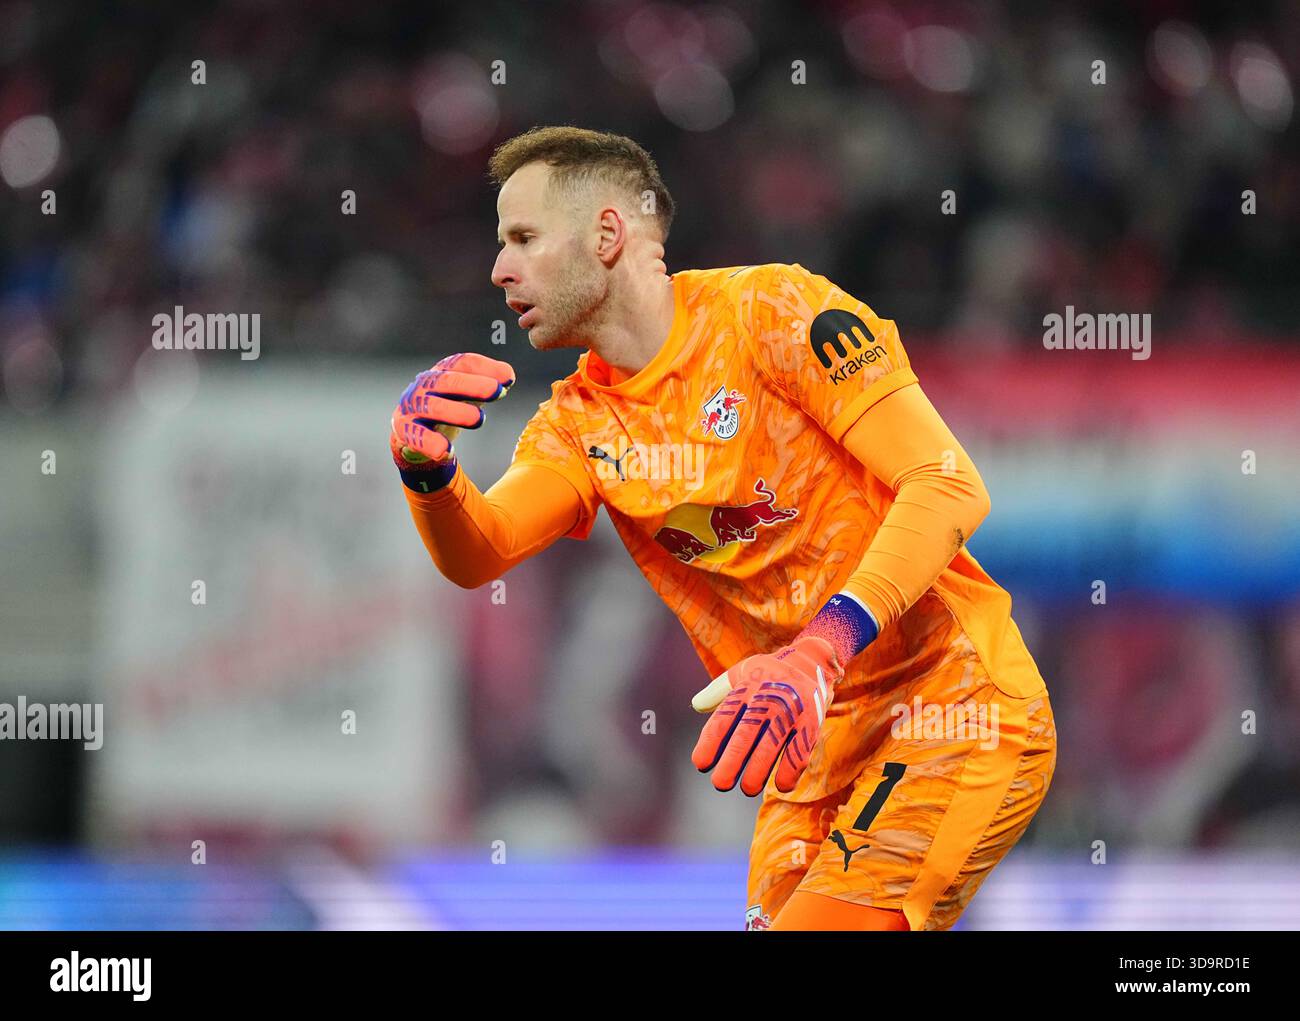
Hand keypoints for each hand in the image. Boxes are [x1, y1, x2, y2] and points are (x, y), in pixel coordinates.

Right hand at [391, 353, 515, 467]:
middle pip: (448, 381)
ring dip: (457, 411)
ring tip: (479, 418)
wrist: (413, 433)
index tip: (508, 377)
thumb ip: (487, 385)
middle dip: (473, 385)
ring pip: (433, 407)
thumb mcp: (468, 394)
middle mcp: (425, 385)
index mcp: (443, 372)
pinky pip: (417, 436)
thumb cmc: (446, 407)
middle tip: (497, 391)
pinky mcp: (404, 430)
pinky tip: (447, 451)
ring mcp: (413, 407)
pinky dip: (431, 443)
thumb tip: (508, 376)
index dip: (485, 367)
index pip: (462, 363)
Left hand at [691, 635, 842, 795]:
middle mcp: (767, 699)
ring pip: (771, 747)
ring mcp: (790, 712)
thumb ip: (718, 690)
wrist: (813, 662)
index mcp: (746, 688)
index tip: (701, 764)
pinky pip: (799, 751)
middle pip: (745, 736)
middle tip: (720, 783)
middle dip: (731, 762)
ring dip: (758, 772)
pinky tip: (781, 786)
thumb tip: (696, 705)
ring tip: (748, 788)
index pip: (723, 719)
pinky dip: (790, 771)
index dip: (710, 744)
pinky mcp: (810, 724)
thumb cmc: (769, 673)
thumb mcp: (742, 671)